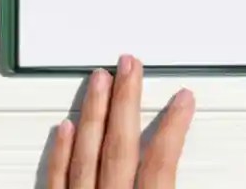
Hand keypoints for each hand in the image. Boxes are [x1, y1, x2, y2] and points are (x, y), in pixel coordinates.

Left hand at [46, 56, 195, 188]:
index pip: (160, 164)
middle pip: (119, 147)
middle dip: (125, 101)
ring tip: (98, 81)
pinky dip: (61, 152)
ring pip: (85, 155)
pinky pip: (56, 180)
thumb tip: (189, 175)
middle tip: (130, 68)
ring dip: (93, 114)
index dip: (173, 128)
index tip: (182, 100)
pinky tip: (65, 128)